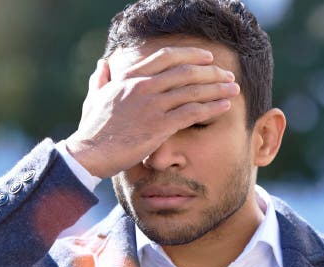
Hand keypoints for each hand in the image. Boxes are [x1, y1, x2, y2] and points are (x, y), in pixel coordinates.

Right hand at [65, 47, 239, 177]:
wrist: (88, 154)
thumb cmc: (90, 131)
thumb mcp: (93, 99)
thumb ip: (100, 80)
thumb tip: (103, 65)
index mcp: (129, 78)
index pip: (166, 58)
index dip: (190, 55)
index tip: (206, 57)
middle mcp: (143, 87)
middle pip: (185, 71)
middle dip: (211, 71)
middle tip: (227, 74)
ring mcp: (152, 105)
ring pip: (193, 90)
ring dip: (217, 88)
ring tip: (234, 88)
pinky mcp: (159, 126)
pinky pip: (192, 112)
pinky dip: (211, 108)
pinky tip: (225, 106)